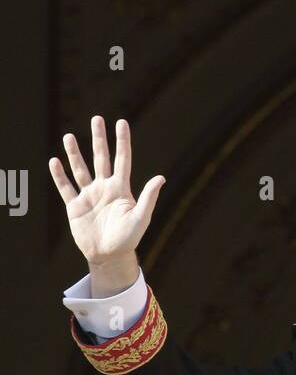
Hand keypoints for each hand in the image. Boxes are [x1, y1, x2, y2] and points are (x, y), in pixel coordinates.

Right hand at [49, 117, 164, 267]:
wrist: (109, 256)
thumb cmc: (128, 238)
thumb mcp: (141, 217)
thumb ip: (149, 197)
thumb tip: (161, 177)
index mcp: (121, 189)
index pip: (122, 159)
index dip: (122, 141)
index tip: (121, 122)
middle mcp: (104, 188)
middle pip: (101, 158)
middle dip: (99, 139)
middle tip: (97, 118)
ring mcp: (89, 196)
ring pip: (80, 169)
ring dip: (75, 153)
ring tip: (69, 136)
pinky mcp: (75, 207)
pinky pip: (66, 188)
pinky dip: (59, 176)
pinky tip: (54, 161)